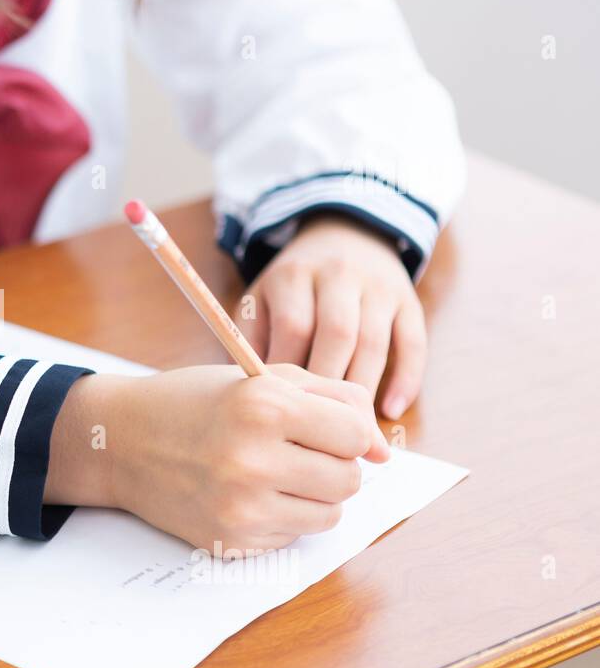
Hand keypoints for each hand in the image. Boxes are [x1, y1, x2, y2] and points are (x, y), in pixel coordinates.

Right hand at [44, 365, 388, 551]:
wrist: (119, 441)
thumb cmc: (194, 402)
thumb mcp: (260, 379)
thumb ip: (332, 400)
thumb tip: (383, 451)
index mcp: (263, 407)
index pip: (355, 434)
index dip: (346, 431)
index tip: (319, 426)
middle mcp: (252, 459)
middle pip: (348, 480)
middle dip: (332, 465)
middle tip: (293, 450)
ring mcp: (240, 507)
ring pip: (328, 515)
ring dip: (313, 496)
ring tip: (273, 473)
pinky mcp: (231, 540)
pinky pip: (293, 536)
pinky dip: (282, 517)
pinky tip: (247, 494)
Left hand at [240, 214, 425, 419]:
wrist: (341, 235)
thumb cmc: (292, 287)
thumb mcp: (262, 298)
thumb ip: (255, 340)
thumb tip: (255, 397)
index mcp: (294, 275)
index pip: (294, 327)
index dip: (290, 371)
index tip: (282, 410)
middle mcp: (338, 275)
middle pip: (337, 335)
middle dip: (327, 387)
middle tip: (317, 430)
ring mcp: (378, 286)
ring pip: (374, 343)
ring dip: (363, 390)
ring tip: (350, 432)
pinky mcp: (408, 300)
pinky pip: (413, 342)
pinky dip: (406, 379)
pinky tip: (391, 411)